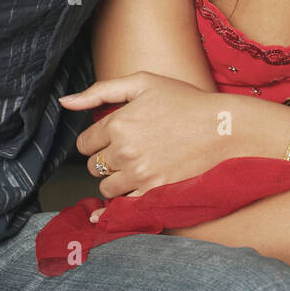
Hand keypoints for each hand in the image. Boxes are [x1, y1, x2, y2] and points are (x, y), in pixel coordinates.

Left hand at [61, 72, 231, 199]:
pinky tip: (129, 194)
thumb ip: (101, 91)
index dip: (98, 140)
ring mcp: (139, 174)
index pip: (85, 143)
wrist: (224, 127)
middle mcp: (124, 151)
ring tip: (137, 168)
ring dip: (116, 180)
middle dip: (106, 160)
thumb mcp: (144, 83)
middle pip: (93, 167)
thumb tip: (64, 102)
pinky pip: (123, 207)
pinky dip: (122, 204)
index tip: (115, 137)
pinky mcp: (154, 192)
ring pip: (106, 188)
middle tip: (128, 151)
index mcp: (118, 123)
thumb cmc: (186, 101)